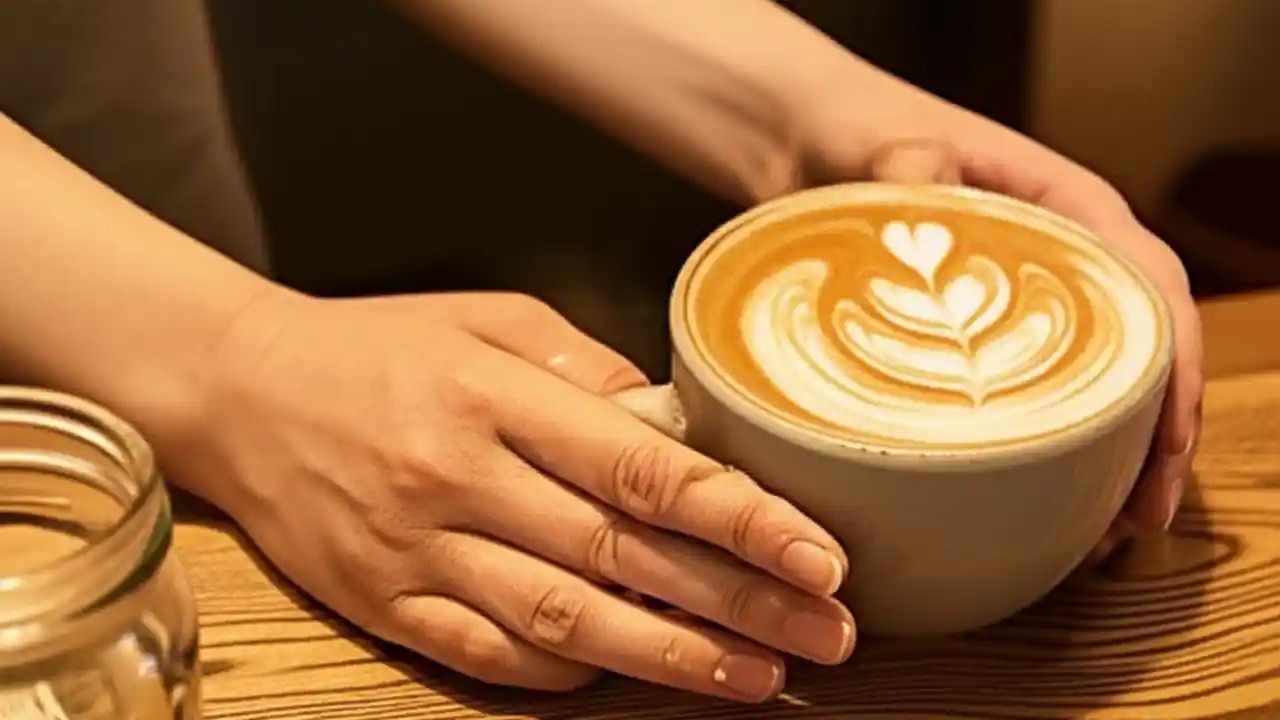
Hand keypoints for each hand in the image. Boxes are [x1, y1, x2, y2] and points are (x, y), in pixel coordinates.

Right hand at [167, 290, 852, 700]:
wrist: (240, 388)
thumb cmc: (381, 345)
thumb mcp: (488, 317)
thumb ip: (589, 369)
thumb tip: (680, 428)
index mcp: (496, 395)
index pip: (642, 468)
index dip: (741, 517)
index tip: (817, 554)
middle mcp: (460, 478)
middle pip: (624, 554)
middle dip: (738, 601)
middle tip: (826, 634)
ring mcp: (418, 551)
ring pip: (565, 618)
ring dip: (670, 656)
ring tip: (758, 678)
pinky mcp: (383, 604)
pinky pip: (488, 655)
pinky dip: (567, 672)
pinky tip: (634, 678)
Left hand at [793, 68, 1202, 561]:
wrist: (813, 150)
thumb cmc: (861, 135)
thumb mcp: (889, 147)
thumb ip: (911, 172)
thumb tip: (919, 200)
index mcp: (1068, 209)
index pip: (1154, 287)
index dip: (1174, 369)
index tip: (1168, 443)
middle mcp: (1064, 262)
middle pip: (1142, 354)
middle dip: (1155, 441)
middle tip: (1136, 521)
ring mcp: (1027, 307)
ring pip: (1096, 387)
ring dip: (1107, 462)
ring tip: (1097, 538)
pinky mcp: (983, 340)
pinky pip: (1032, 400)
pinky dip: (1044, 455)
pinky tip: (1037, 508)